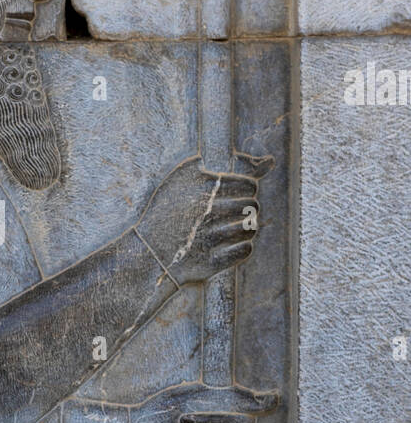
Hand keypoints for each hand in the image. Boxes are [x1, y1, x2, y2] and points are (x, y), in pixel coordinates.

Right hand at [135, 153, 271, 285]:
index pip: (248, 185)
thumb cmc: (168, 210)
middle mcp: (207, 210)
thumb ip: (229, 165)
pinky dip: (242, 247)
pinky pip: (246, 250)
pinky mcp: (211, 262)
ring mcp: (210, 237)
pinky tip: (227, 245)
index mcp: (203, 187)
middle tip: (228, 213)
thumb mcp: (185, 177)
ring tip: (228, 229)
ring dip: (245, 229)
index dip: (244, 190)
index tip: (231, 196)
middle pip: (252, 206)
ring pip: (251, 228)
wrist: (148, 253)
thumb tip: (272, 160)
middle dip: (245, 209)